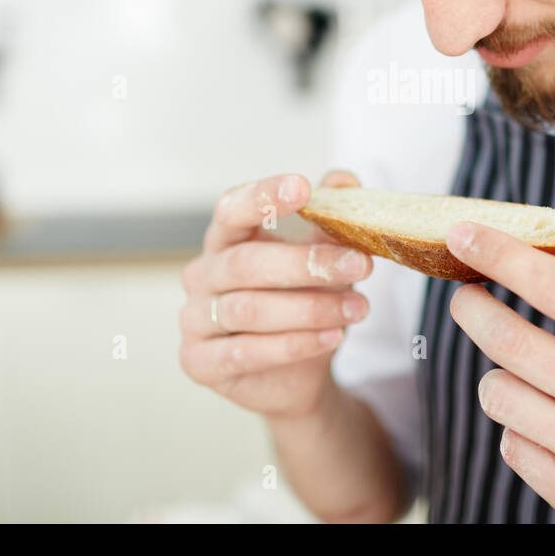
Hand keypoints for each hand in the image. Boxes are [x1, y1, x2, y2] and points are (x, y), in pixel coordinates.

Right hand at [178, 170, 372, 418]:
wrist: (295, 374)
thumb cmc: (300, 303)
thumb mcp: (321, 256)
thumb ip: (328, 218)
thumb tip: (344, 180)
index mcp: (225, 239)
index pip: (231, 209)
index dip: (263, 197)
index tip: (303, 187)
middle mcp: (203, 274)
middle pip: (247, 262)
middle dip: (308, 263)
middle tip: (359, 264)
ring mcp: (195, 319)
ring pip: (251, 309)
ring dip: (311, 308)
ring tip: (358, 308)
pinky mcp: (199, 362)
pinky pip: (247, 351)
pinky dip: (295, 344)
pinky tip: (332, 337)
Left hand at [444, 220, 554, 521]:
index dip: (502, 256)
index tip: (463, 234)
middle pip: (511, 343)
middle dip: (472, 308)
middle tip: (465, 295)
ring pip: (500, 395)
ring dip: (501, 375)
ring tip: (527, 375)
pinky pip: (512, 446)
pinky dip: (520, 428)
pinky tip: (551, 426)